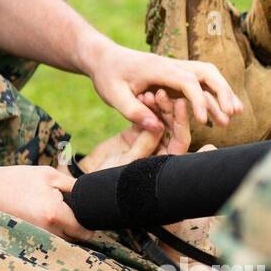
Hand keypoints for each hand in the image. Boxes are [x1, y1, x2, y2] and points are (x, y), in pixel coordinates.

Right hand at [0, 164, 92, 243]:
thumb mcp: (49, 175)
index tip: (90, 218)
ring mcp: (35, 240)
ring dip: (62, 231)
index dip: (90, 225)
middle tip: (69, 211)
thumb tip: (92, 198)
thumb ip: (74, 186)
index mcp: (54, 214)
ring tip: (51, 213)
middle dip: (76, 227)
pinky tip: (40, 219)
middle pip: (74, 240)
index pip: (85, 232)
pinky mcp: (26, 243)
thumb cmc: (16, 180)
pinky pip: (47, 243)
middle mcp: (46, 232)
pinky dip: (48, 234)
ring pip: (61, 243)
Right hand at [77, 89, 191, 171]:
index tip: (179, 104)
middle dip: (168, 110)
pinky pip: (144, 117)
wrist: (88, 176)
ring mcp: (149, 141)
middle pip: (171, 127)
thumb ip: (144, 145)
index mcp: (165, 162)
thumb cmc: (108, 177)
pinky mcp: (136, 134)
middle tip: (162, 94)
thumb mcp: (127, 162)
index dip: (182, 122)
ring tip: (149, 93)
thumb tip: (160, 126)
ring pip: (158, 119)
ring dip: (155, 106)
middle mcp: (161, 151)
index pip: (181, 141)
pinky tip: (140, 95)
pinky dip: (143, 107)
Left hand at [82, 38, 242, 133]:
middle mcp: (171, 65)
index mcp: (158, 68)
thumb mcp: (113, 95)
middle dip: (222, 91)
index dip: (198, 100)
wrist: (103, 58)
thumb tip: (157, 128)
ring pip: (206, 77)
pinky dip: (210, 96)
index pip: (187, 81)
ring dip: (221, 93)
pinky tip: (219, 112)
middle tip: (234, 113)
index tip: (203, 121)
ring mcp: (174, 70)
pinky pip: (197, 85)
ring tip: (235, 115)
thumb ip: (134, 112)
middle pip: (206, 72)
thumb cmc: (107, 76)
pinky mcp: (174, 77)